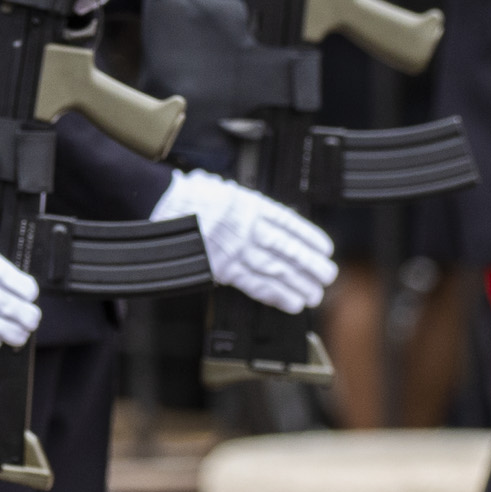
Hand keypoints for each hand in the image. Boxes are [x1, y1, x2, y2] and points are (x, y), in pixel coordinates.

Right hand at [151, 170, 335, 312]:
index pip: (289, 223)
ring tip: (315, 294)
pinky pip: (255, 285)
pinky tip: (292, 302)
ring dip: (299, 284)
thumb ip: (245, 204)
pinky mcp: (223, 269)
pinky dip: (277, 296)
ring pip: (277, 269)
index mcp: (250, 205)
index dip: (309, 237)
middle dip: (310, 264)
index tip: (325, 248)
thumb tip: (262, 216)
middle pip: (287, 249)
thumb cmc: (189, 197)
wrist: (162, 206)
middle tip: (328, 275)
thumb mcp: (224, 189)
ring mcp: (237, 249)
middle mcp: (248, 228)